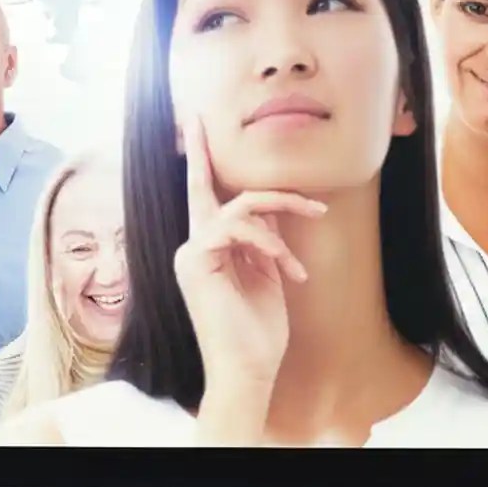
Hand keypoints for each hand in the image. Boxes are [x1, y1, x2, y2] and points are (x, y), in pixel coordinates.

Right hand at [173, 118, 325, 391]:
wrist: (246, 369)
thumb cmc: (258, 332)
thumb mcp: (268, 275)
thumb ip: (264, 239)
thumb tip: (272, 206)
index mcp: (208, 251)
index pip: (207, 201)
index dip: (202, 165)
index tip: (195, 129)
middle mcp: (193, 248)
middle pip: (209, 193)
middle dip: (203, 154)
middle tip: (194, 118)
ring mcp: (190, 253)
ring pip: (238, 208)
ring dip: (279, 223)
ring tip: (297, 267)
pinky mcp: (196, 260)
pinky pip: (236, 228)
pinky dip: (268, 243)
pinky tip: (286, 270)